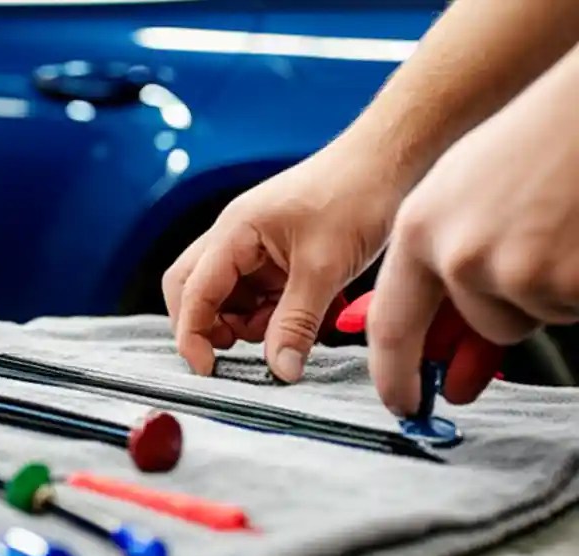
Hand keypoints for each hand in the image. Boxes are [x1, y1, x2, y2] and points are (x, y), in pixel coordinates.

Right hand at [162, 139, 406, 382]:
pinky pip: (255, 291)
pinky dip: (269, 311)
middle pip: (192, 290)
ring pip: (225, 295)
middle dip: (208, 325)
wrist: (388, 161)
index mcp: (234, 232)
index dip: (192, 334)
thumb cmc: (355, 194)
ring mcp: (252, 244)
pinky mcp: (273, 252)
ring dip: (245, 321)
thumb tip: (280, 370)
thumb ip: (296, 323)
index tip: (207, 369)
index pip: (192, 291)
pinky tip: (301, 313)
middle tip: (237, 351)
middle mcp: (233, 236)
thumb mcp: (325, 269)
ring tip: (285, 327)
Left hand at [368, 49, 578, 415]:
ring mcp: (515, 272)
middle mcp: (459, 256)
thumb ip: (435, 260)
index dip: (394, 372)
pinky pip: (568, 306)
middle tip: (495, 319)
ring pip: (531, 317)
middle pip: (480, 326)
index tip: (400, 402)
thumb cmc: (534, 141)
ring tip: (558, 226)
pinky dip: (576, 282)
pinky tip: (575, 236)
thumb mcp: (459, 192)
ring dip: (549, 288)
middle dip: (497, 323)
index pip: (391, 325)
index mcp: (420, 231)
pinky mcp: (564, 281)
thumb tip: (428, 341)